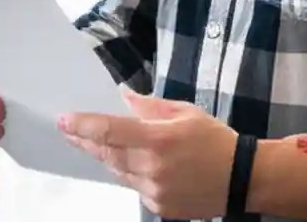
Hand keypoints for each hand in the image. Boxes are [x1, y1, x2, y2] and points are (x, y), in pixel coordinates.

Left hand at [59, 89, 237, 219]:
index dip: (82, 125)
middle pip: (107, 153)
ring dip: (106, 157)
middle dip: (86, 141)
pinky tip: (129, 163)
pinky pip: (134, 187)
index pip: (109, 130)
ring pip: (118, 172)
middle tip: (69, 130)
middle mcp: (151, 167)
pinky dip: (128, 174)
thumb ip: (151, 107)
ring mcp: (154, 190)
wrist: (242, 179)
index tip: (64, 120)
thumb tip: (125, 98)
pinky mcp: (159, 207)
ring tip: (93, 144)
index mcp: (157, 139)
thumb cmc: (215, 140)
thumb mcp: (185, 112)